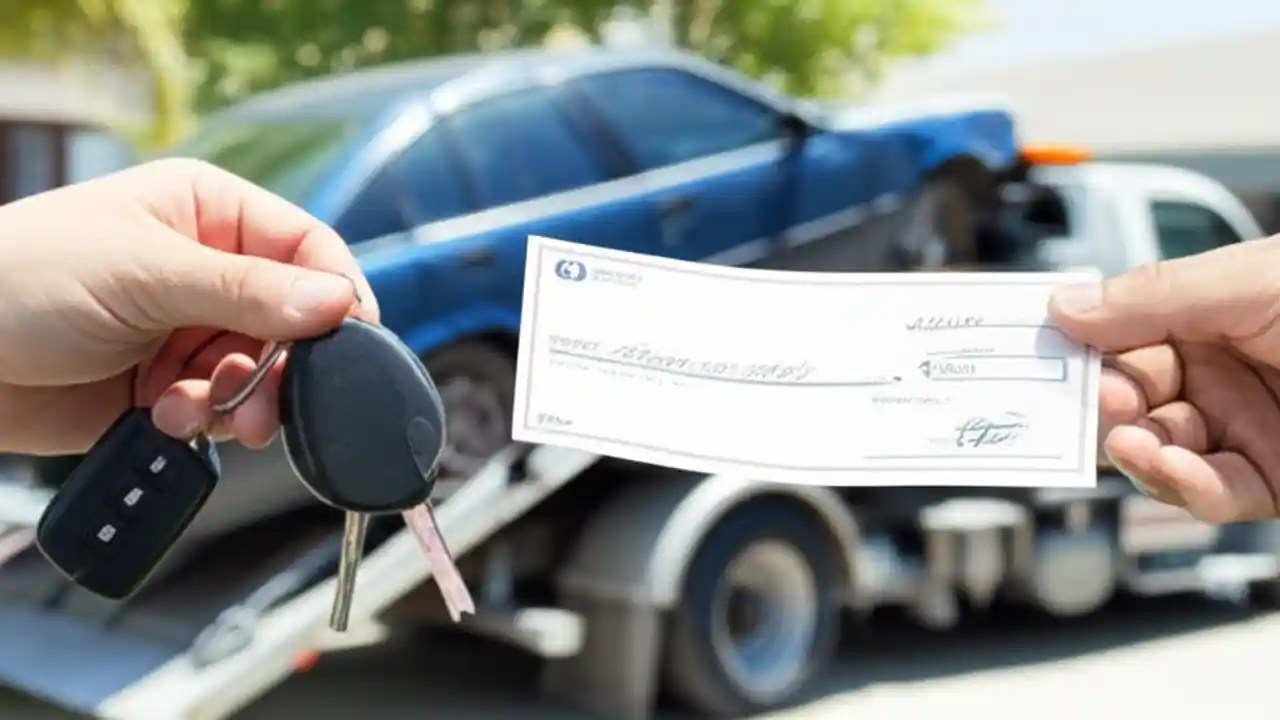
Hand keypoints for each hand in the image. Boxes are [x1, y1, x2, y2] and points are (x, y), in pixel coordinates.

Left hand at [0, 158, 377, 455]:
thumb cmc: (19, 280)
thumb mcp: (146, 274)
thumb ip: (248, 291)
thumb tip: (339, 302)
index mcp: (208, 212)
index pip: (306, 245)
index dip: (336, 292)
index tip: (354, 337)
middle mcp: (208, 269)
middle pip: (294, 320)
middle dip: (285, 364)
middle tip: (272, 399)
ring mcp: (189, 328)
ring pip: (264, 371)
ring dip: (243, 400)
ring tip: (208, 413)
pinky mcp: (169, 383)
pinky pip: (223, 408)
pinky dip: (206, 420)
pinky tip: (166, 416)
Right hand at [1049, 236, 1279, 523]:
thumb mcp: (1250, 280)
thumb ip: (1152, 298)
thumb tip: (1064, 307)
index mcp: (1214, 314)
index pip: (1126, 339)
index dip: (1088, 353)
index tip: (1053, 361)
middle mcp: (1227, 373)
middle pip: (1136, 402)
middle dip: (1107, 408)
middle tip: (1093, 406)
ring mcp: (1250, 430)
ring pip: (1164, 454)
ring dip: (1139, 452)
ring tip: (1128, 439)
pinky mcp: (1276, 481)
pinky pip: (1213, 492)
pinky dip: (1182, 485)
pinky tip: (1165, 464)